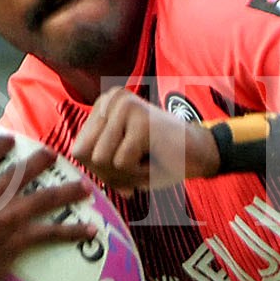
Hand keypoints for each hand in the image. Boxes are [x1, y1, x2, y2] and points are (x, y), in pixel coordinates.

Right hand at [0, 135, 95, 280]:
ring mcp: (6, 218)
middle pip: (23, 172)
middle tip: (55, 153)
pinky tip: (92, 231)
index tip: (10, 139)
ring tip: (85, 187)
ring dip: (67, 192)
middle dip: (42, 160)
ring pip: (44, 198)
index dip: (0, 145)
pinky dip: (73, 232)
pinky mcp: (17, 240)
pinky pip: (51, 233)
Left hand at [69, 87, 216, 193]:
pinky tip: (155, 162)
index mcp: (104, 104)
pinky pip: (122, 163)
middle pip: (85, 154)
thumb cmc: (159, 157)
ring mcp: (127, 108)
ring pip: (101, 159)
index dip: (99, 169)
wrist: (201, 153)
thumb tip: (80, 181)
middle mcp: (112, 99)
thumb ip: (96, 161)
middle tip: (135, 171)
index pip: (78, 149)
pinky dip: (139, 173)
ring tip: (145, 164)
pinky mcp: (141, 123)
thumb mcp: (119, 154)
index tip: (124, 170)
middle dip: (109, 173)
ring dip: (125, 174)